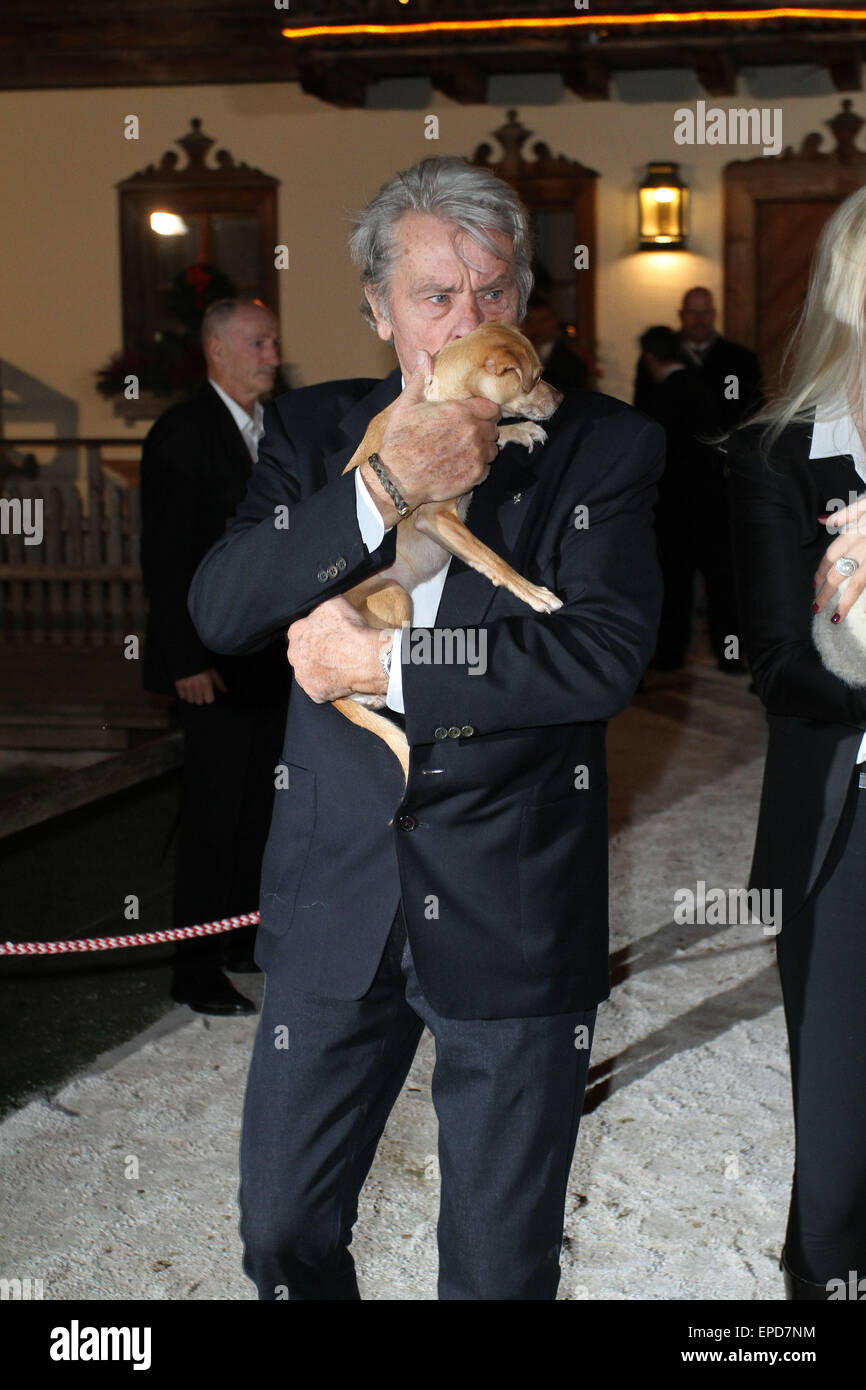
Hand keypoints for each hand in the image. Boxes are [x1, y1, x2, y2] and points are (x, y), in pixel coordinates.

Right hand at [174, 668, 227, 704]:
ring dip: (192, 696)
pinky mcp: (178, 684)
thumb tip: (225, 691)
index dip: (209, 697)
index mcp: (206, 682)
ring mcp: (186, 685)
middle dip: (200, 698)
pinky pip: (181, 696)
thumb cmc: (202, 663)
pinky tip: (186, 688)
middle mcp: (196, 685)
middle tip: (200, 692)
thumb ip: (219, 682)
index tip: (208, 694)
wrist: (187, 654)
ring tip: (193, 689)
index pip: (209, 700)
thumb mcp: (212, 671)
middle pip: (199, 702)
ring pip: (190, 700)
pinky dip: (184, 693)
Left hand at [287, 596, 388, 702]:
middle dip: (315, 652)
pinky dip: (328, 685)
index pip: (300, 631)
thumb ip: (319, 604)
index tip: (327, 635)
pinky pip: (319, 689)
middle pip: (302, 653)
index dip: (315, 633)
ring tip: (338, 665)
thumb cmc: (351, 631)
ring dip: (320, 669)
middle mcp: (295, 656)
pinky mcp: (315, 693)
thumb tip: (317, 604)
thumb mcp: (334, 602)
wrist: (367, 659)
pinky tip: (339, 678)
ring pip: (309, 671)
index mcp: (296, 632)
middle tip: (333, 650)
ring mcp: (304, 676)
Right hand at [361, 352, 500, 521]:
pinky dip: (478, 468)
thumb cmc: (400, 440)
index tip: (476, 416)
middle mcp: (473, 431)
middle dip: (483, 430)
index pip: (492, 407)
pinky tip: (461, 467)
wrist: (397, 478)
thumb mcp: (406, 405)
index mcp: (460, 411)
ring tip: (464, 451)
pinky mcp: (475, 476)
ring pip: (493, 449)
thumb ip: (421, 378)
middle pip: (493, 428)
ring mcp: (476, 455)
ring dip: (483, 449)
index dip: (485, 411)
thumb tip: (424, 354)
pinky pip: (487, 469)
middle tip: (467, 435)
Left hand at [814, 497, 865, 620]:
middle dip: (825, 592)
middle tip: (815, 607)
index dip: (820, 571)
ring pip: (857, 583)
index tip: (814, 584)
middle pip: (838, 573)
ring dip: (845, 602)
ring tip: (835, 618)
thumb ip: (846, 513)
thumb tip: (822, 520)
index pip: (831, 555)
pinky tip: (865, 613)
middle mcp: (863, 546)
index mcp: (856, 532)